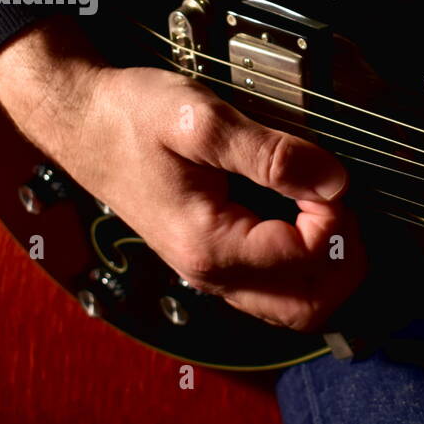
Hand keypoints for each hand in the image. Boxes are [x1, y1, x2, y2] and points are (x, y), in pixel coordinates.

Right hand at [0, 19, 364, 330]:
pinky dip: (306, 264)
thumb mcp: (201, 121)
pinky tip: (309, 218)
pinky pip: (276, 288)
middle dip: (342, 258)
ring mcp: (214, 273)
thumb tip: (333, 181)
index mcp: (211, 246)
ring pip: (295, 306)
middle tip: (342, 205)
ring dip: (329, 268)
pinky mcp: (216, 260)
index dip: (334, 219)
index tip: (329, 179)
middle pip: (309, 307)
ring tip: (329, 212)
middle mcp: (212, 274)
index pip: (305, 259)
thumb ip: (271, 154)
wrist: (81, 118)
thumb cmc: (129, 116)